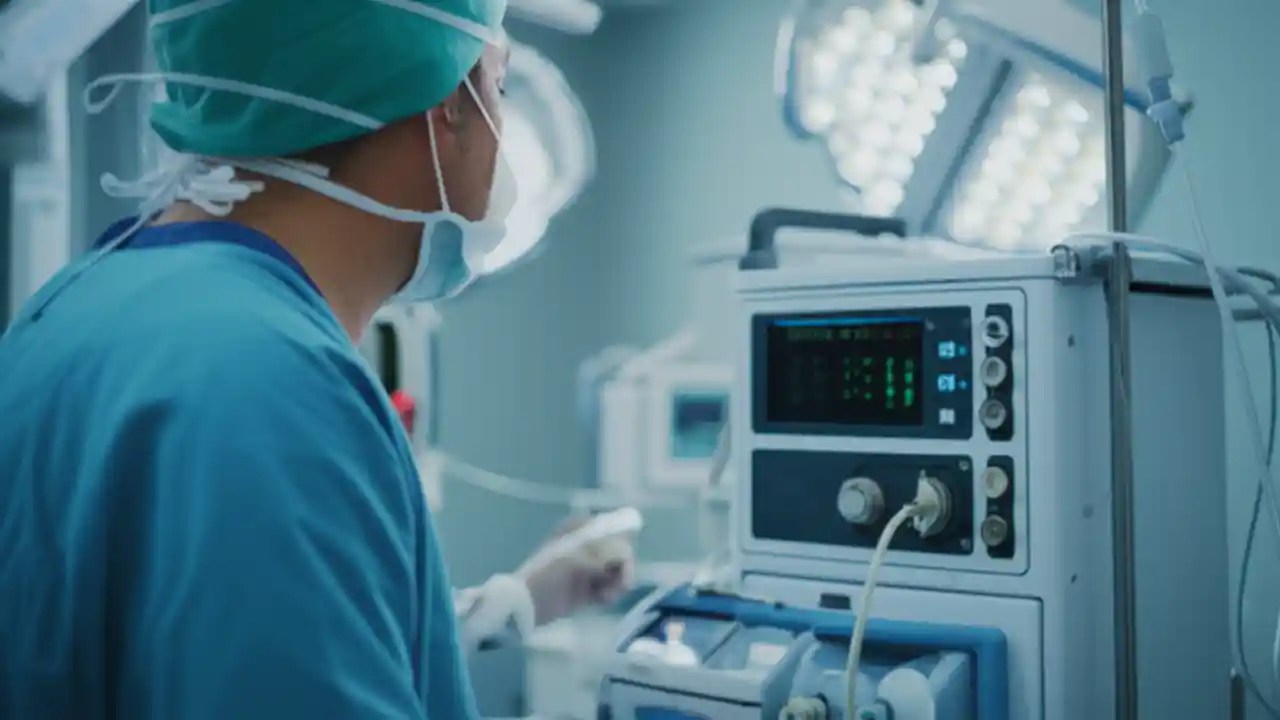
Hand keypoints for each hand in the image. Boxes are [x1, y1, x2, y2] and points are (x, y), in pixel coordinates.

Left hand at [516, 514, 636, 625]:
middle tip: (621, 583)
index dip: (622, 543)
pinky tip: (602, 600)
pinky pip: (611, 588)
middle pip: (619, 551)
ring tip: (607, 595)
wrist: (527, 603)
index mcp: (580, 529)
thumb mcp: (580, 557)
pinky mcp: (588, 588)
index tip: (621, 560)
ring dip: (618, 583)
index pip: (613, 527)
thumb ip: (607, 551)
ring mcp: (588, 567)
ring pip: (617, 571)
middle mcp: (587, 545)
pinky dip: (611, 594)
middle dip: (622, 567)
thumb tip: (627, 552)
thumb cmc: (549, 574)